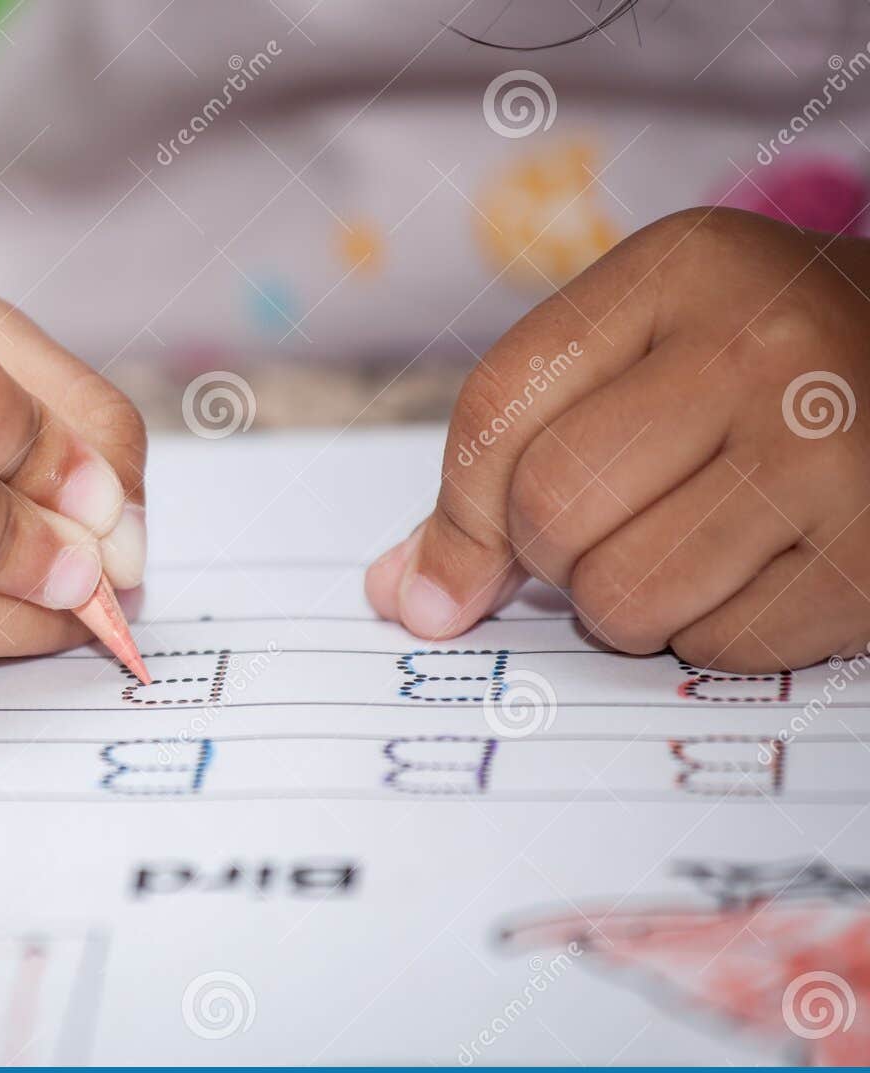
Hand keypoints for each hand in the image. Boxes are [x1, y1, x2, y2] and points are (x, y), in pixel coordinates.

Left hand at [366, 207, 869, 672]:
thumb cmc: (771, 373)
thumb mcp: (642, 356)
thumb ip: (506, 460)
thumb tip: (401, 594)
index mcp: (682, 269)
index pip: (498, 409)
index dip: (458, 514)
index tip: (446, 583)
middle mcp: (761, 346)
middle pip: (549, 508)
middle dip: (551, 555)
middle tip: (613, 531)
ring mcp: (832, 452)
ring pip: (620, 596)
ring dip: (630, 601)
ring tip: (695, 544)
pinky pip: (714, 646)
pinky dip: (715, 631)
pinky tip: (765, 568)